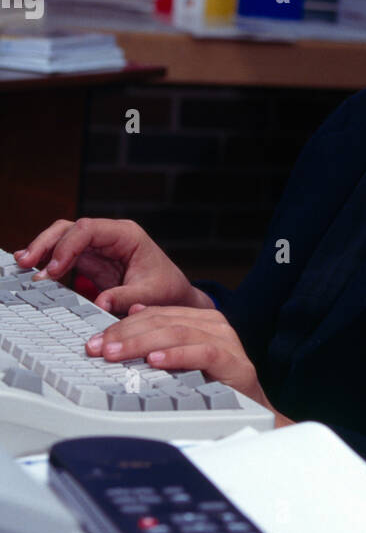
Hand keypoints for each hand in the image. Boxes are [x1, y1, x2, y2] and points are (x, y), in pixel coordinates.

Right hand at [14, 217, 212, 314]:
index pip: (88, 229)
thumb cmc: (167, 289)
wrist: (174, 296)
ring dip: (43, 250)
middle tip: (27, 261)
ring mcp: (99, 247)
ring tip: (24, 265)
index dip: (67, 246)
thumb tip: (101, 303)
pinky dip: (49, 262)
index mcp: (126, 235)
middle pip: (70, 229)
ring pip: (63, 239)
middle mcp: (110, 236)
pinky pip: (65, 256)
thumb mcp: (152, 295)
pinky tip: (34, 271)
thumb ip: (127, 297)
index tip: (53, 268)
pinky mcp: (91, 261)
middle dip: (47, 243)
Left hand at [86, 304, 293, 428]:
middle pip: (163, 321)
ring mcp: (227, 342)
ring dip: (142, 343)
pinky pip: (202, 353)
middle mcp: (215, 325)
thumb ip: (162, 337)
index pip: (156, 314)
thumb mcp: (183, 360)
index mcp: (200, 320)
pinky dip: (177, 355)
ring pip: (178, 332)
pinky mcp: (235, 363)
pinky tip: (156, 361)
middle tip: (100, 349)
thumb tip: (134, 313)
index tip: (96, 342)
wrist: (254, 415)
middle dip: (126, 334)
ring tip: (118, 354)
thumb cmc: (216, 388)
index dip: (123, 324)